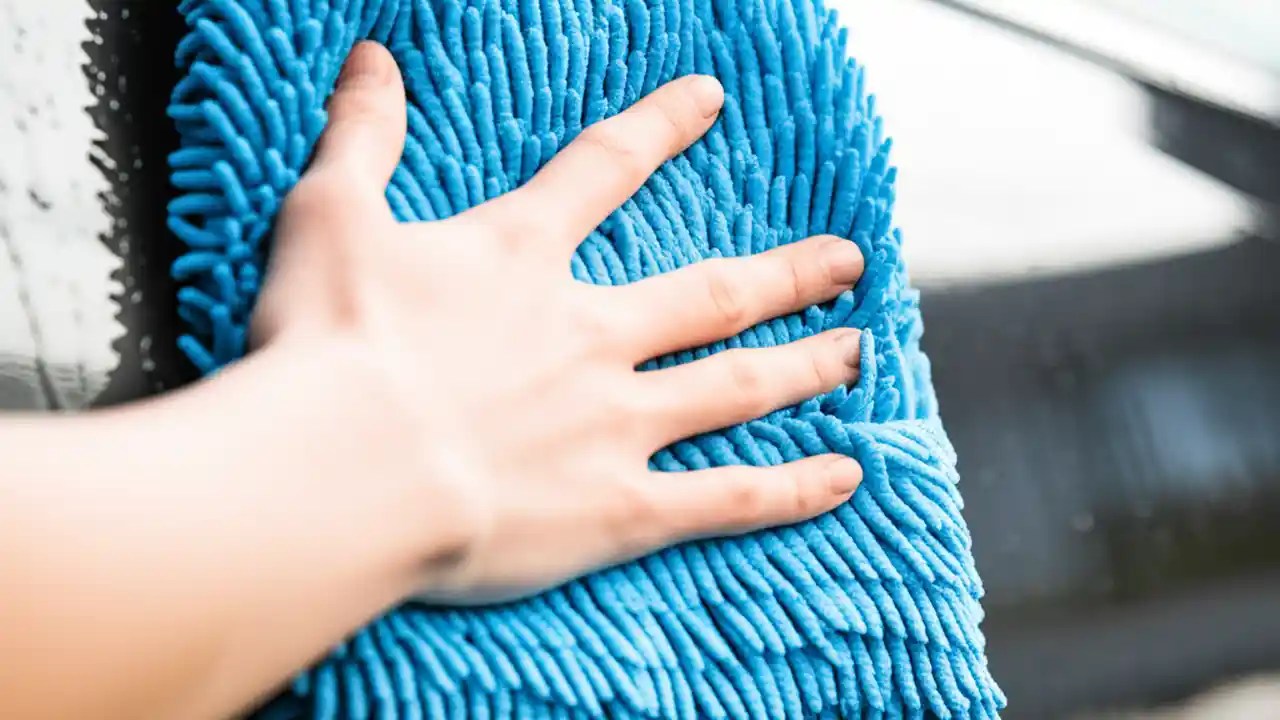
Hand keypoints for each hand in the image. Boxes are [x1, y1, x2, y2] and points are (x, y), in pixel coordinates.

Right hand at [253, 42, 865, 603]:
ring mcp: (618, 423)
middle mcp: (593, 333)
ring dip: (806, 364)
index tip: (709, 99)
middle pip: (715, 291)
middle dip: (786, 273)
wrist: (349, 470)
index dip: (659, 127)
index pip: (606, 170)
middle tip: (845, 261)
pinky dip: (792, 489)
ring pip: (739, 384)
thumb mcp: (329, 217)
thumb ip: (363, 136)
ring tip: (857, 349)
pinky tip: (845, 476)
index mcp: (525, 261)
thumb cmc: (329, 347)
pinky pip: (727, 497)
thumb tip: (373, 57)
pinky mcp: (620, 508)